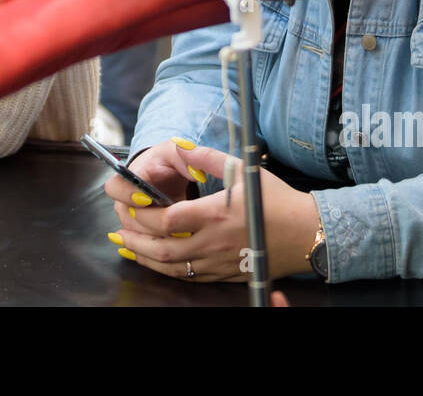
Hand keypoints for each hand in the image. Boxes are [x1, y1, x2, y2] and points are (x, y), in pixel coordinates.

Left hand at [106, 139, 320, 281]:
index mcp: (217, 214)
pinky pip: (188, 277)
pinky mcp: (224, 274)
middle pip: (163, 247)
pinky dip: (165, 270)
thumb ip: (209, 157)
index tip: (130, 204)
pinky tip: (153, 261)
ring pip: (171, 267)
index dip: (143, 214)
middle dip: (135, 237)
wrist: (305, 233)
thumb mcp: (244, 170)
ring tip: (126, 245)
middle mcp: (214, 241)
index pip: (168, 219)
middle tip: (117, 228)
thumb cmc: (276, 200)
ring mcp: (219, 262)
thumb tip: (182, 145)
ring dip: (144, 257)